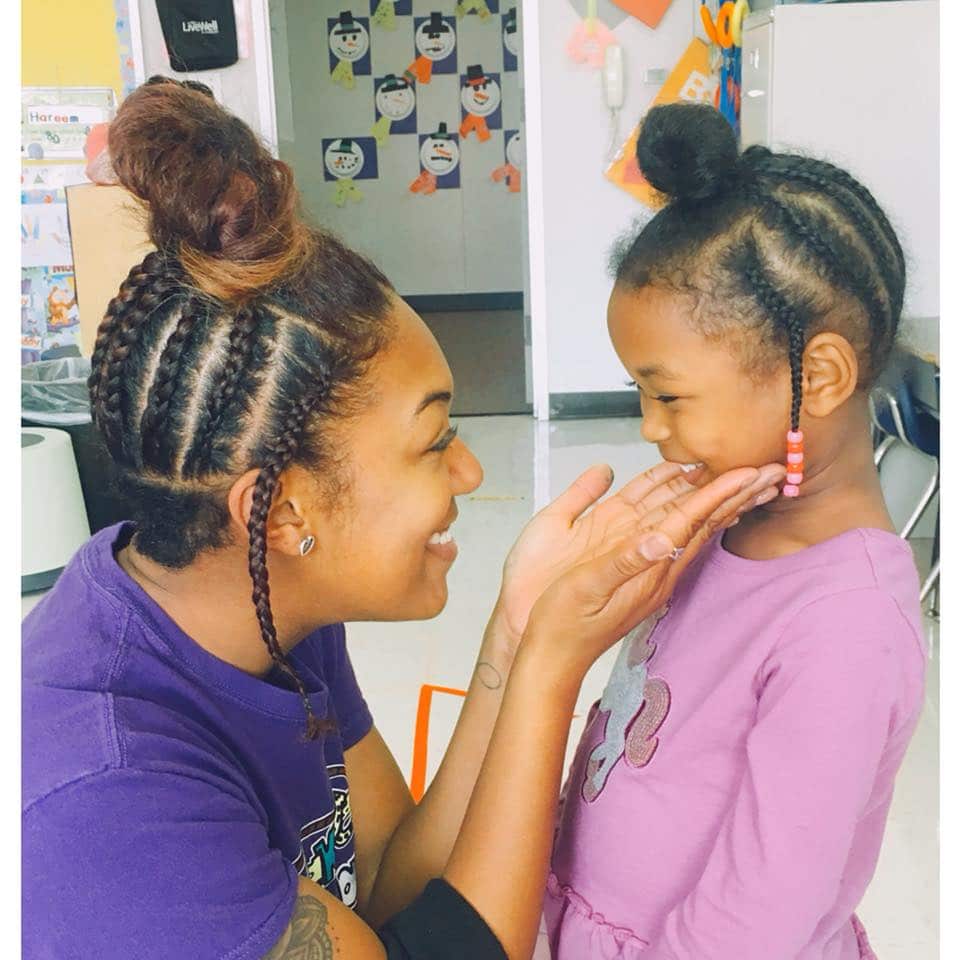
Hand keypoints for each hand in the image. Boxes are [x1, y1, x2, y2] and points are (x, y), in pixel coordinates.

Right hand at [518, 465, 784, 689]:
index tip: (750, 469)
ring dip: (725, 502)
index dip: (720, 492)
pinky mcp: (641, 572)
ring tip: (750, 481)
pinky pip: (676, 535)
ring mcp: (651, 571)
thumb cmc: (562, 621)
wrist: (553, 655)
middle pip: (707, 523)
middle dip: (739, 494)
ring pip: (696, 529)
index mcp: (649, 569)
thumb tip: (658, 538)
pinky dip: (695, 514)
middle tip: (772, 469)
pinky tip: (699, 507)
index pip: (692, 522)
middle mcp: (658, 569)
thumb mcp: (587, 587)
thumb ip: (624, 561)